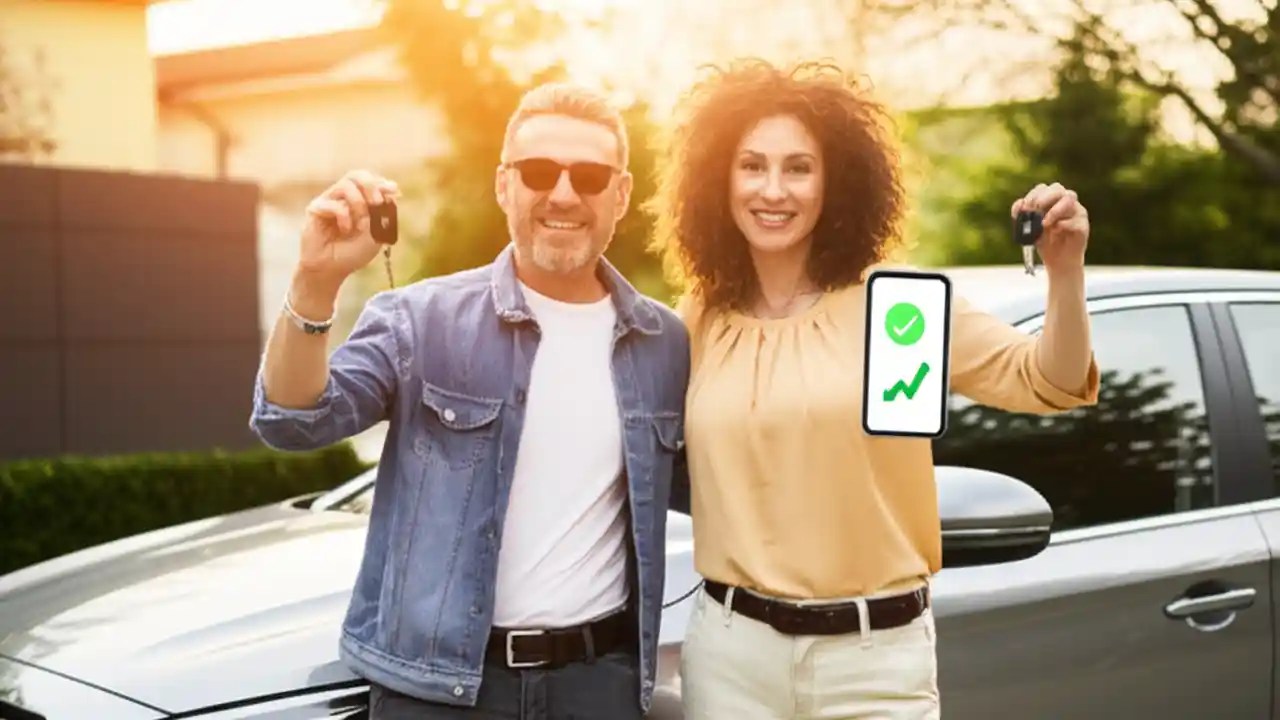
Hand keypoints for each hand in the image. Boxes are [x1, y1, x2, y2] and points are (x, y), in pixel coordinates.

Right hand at [297, 169, 399, 286]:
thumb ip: (385, 211)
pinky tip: (345, 230)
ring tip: (360, 224)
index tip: (393, 191)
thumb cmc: (354, 253)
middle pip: (356, 175)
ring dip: (359, 204)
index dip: (382, 183)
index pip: (370, 180)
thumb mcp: (378, 233)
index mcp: (359, 200)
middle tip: (377, 202)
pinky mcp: (315, 208)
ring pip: (346, 186)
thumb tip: (392, 189)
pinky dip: (345, 217)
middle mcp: (343, 198)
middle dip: (371, 186)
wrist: (332, 269)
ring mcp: (328, 201)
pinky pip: (334, 204)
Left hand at [1011, 182, 1087, 275]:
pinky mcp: (1083, 226)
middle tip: (1035, 209)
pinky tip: (1056, 232)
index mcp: (1050, 201)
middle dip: (1044, 197)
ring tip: (1044, 223)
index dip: (1033, 195)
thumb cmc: (1044, 242)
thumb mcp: (1028, 229)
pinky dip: (1063, 224)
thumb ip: (1022, 216)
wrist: (1057, 262)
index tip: (1025, 207)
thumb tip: (1019, 204)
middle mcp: (1064, 202)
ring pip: (1069, 198)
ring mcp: (1076, 212)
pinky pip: (1076, 219)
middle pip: (1057, 188)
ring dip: (1054, 209)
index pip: (1043, 188)